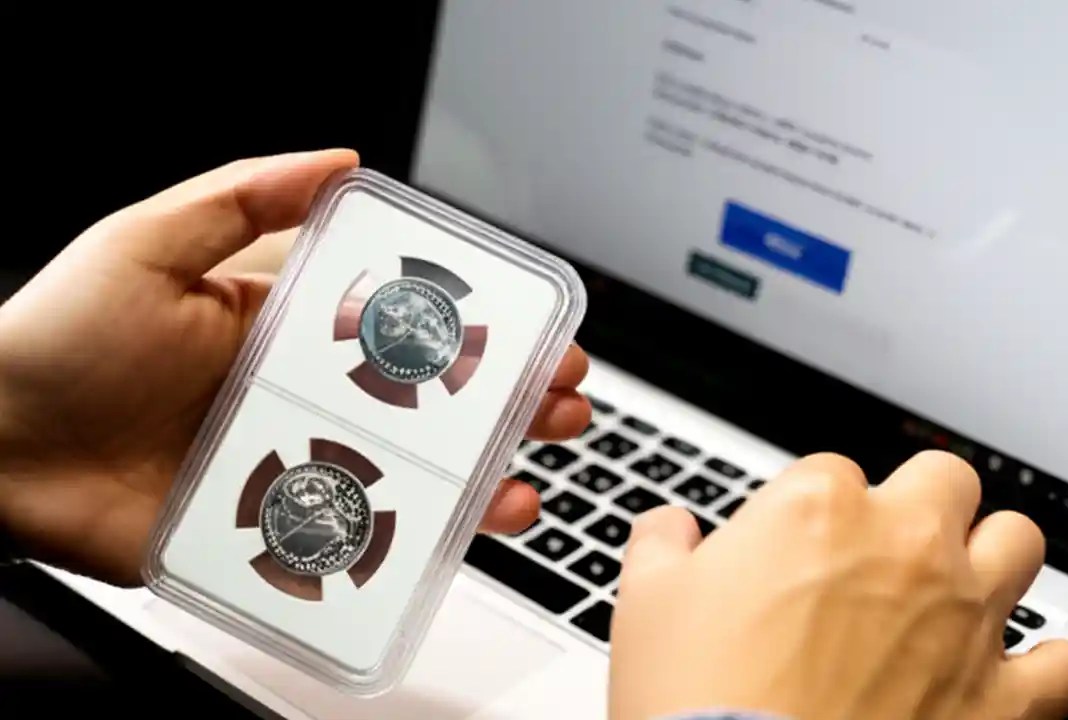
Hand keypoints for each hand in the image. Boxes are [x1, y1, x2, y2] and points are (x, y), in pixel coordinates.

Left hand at [0, 151, 588, 585]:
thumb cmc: (53, 338)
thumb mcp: (149, 241)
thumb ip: (243, 197)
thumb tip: (339, 158)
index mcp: (287, 324)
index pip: (406, 321)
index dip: (478, 325)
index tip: (535, 327)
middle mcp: (304, 394)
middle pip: (430, 400)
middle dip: (508, 399)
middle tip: (563, 400)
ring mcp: (295, 462)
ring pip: (413, 471)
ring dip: (488, 469)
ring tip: (535, 466)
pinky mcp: (274, 527)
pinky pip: (364, 534)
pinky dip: (425, 536)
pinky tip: (472, 524)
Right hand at [611, 451, 1067, 719]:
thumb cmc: (692, 703)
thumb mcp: (646, 606)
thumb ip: (661, 545)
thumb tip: (670, 527)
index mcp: (818, 509)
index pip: (833, 471)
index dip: (814, 513)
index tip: (798, 553)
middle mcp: (904, 546)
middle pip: (945, 480)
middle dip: (920, 507)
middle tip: (886, 555)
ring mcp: (962, 618)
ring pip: (1019, 543)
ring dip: (991, 561)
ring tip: (959, 592)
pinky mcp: (1003, 699)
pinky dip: (1052, 667)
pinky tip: (1018, 675)